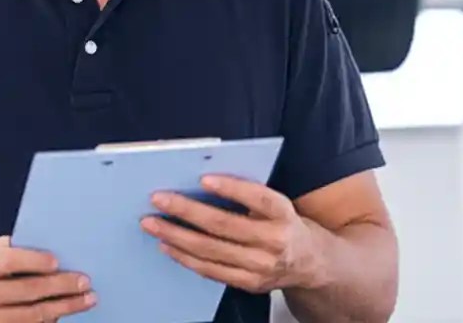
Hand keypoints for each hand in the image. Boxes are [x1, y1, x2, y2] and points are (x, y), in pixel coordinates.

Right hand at [0, 235, 96, 322]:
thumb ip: (0, 248)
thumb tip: (38, 241)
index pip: (6, 261)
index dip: (34, 261)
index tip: (58, 261)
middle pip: (25, 291)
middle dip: (61, 287)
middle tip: (85, 282)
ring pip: (30, 316)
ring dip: (62, 308)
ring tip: (84, 300)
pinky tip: (62, 315)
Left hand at [140, 176, 320, 294]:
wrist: (309, 262)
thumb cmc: (282, 223)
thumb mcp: (274, 203)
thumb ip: (246, 193)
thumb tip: (200, 179)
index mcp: (282, 213)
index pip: (257, 198)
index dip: (231, 188)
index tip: (203, 178)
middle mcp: (275, 241)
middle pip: (224, 225)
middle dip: (186, 211)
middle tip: (158, 199)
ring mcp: (261, 266)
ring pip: (211, 250)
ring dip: (176, 235)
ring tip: (152, 223)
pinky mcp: (249, 283)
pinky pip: (210, 270)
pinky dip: (185, 257)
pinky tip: (168, 245)